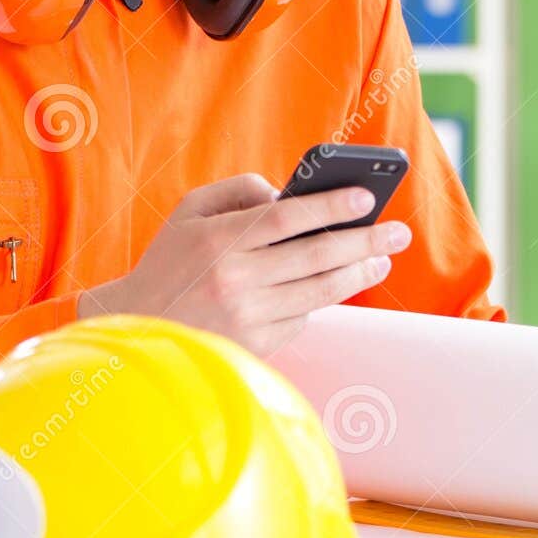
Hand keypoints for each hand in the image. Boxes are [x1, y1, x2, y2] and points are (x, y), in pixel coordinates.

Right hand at [77, 172, 410, 356]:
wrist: (138, 328)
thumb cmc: (170, 261)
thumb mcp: (190, 211)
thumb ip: (239, 191)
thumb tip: (289, 195)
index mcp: (218, 240)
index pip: (287, 218)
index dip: (331, 206)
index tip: (365, 197)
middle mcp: (235, 280)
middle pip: (316, 256)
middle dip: (365, 241)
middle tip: (398, 231)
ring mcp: (247, 317)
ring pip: (319, 292)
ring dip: (359, 274)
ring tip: (382, 258)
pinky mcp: (255, 346)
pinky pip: (302, 318)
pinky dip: (320, 299)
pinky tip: (334, 284)